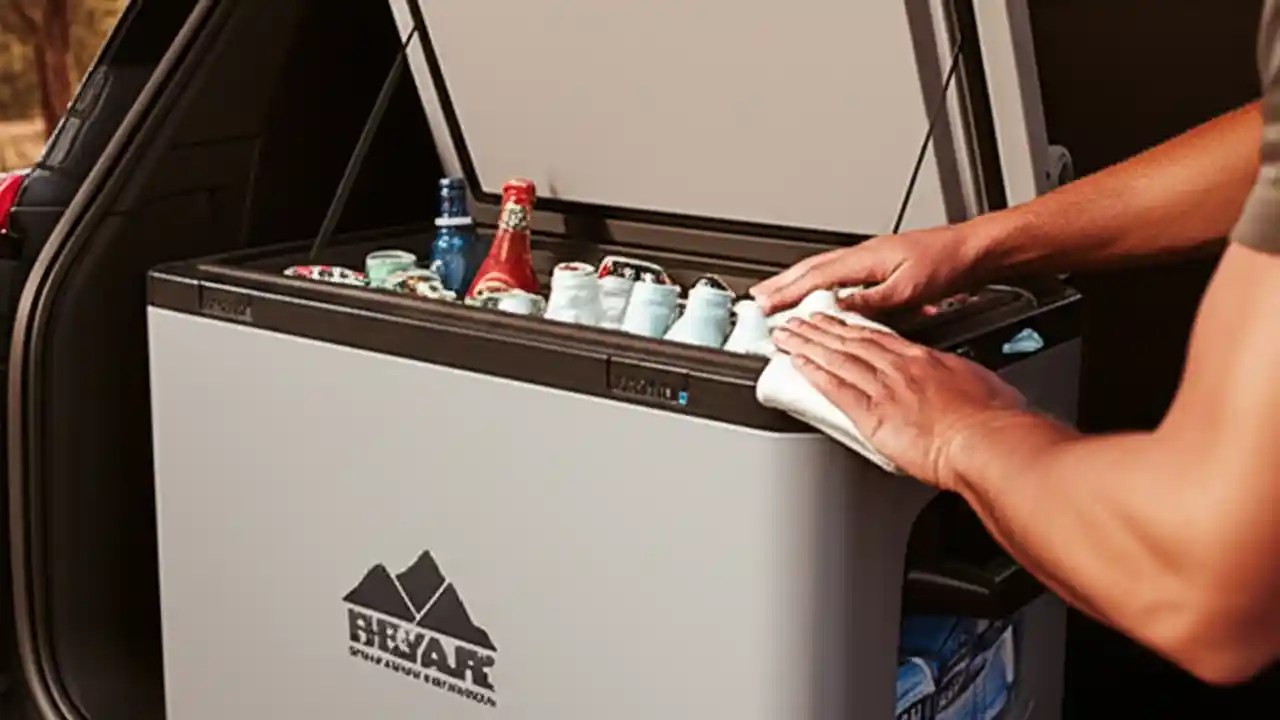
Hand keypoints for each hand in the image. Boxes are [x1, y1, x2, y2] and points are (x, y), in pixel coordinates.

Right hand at [749, 220, 1000, 315]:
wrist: (972, 251)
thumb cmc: (946, 263)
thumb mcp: (909, 288)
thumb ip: (872, 300)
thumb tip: (839, 308)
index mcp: (865, 259)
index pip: (815, 276)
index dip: (787, 292)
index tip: (764, 305)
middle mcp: (863, 256)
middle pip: (811, 269)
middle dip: (781, 284)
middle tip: (756, 298)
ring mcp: (869, 259)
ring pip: (822, 269)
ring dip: (796, 282)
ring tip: (776, 294)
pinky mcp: (878, 265)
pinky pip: (837, 273)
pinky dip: (817, 281)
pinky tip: (817, 292)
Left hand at [772, 314, 1027, 489]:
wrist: (988, 440)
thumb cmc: (993, 419)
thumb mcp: (982, 384)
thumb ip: (962, 381)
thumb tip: (964, 384)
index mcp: (925, 360)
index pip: (879, 338)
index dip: (852, 327)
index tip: (836, 320)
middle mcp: (900, 369)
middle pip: (851, 342)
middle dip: (821, 330)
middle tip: (798, 320)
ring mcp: (885, 389)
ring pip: (837, 360)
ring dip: (808, 346)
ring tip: (787, 336)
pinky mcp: (874, 416)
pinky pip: (836, 390)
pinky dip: (815, 375)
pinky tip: (798, 365)